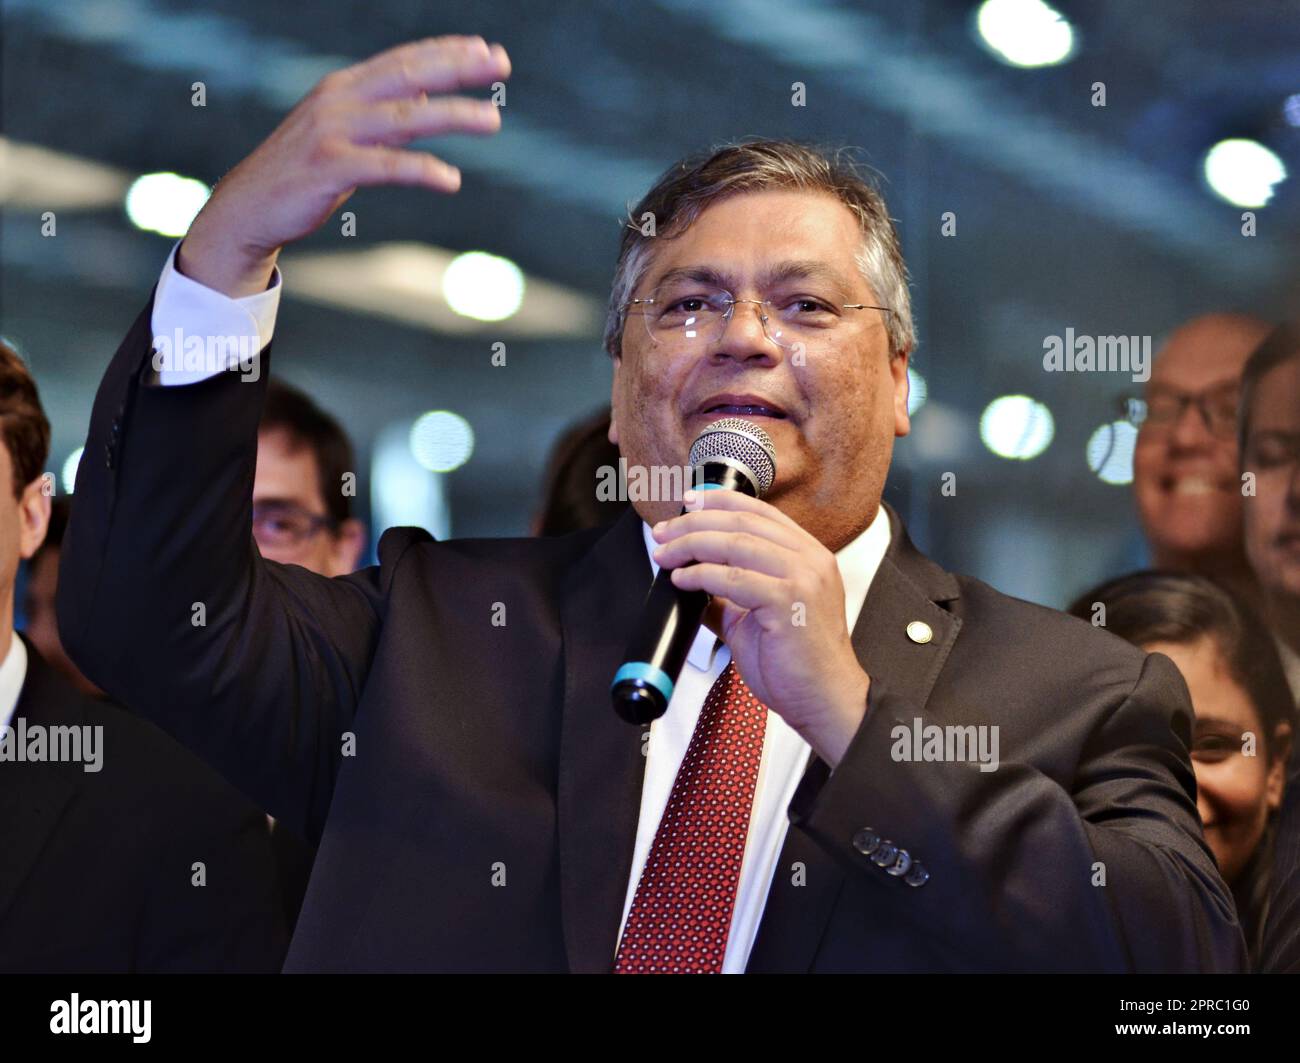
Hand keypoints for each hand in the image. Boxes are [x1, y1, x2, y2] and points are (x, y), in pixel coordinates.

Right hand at [178, 36, 510, 296]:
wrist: (250, 206)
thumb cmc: (304, 172)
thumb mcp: (345, 133)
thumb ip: (384, 116)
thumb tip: (427, 99)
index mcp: (345, 88)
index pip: (404, 60)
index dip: (446, 52)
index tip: (486, 50)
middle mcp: (340, 101)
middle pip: (410, 76)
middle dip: (458, 67)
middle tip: (501, 64)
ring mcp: (333, 132)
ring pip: (405, 118)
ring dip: (453, 116)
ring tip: (493, 121)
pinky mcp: (329, 168)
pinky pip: (386, 167)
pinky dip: (421, 171)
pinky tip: (450, 179)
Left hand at [650, 490, 871, 766]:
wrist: (823, 700)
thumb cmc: (796, 663)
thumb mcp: (757, 617)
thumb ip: (730, 593)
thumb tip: (692, 578)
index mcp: (808, 556)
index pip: (761, 512)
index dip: (720, 502)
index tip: (688, 504)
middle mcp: (810, 559)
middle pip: (743, 522)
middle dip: (695, 523)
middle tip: (663, 533)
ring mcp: (803, 578)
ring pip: (736, 543)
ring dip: (691, 545)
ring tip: (665, 555)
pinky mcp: (789, 601)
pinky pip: (735, 578)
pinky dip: (702, 575)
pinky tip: (683, 581)